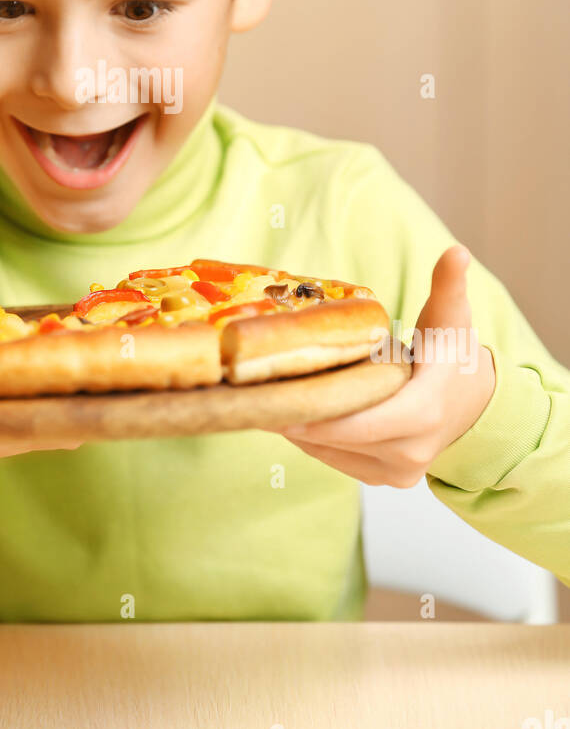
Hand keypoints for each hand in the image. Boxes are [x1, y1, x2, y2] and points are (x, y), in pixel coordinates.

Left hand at [280, 245, 495, 486]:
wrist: (474, 406)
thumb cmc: (453, 357)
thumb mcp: (452, 319)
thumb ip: (450, 284)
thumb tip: (457, 250)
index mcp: (423, 412)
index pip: (361, 421)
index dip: (318, 414)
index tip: (278, 401)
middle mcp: (409, 450)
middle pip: (338, 437)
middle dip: (297, 416)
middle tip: (255, 392)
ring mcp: (397, 471)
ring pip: (331, 452)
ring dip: (299, 428)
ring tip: (265, 398)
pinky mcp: (385, 478)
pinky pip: (337, 460)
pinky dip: (314, 439)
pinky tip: (290, 413)